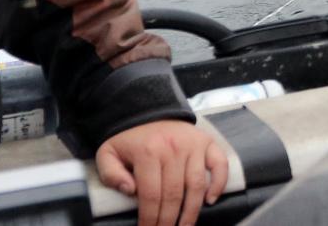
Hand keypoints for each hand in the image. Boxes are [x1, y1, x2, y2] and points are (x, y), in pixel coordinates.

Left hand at [96, 120, 227, 225]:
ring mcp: (193, 145)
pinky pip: (219, 165)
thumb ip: (111, 174)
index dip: (149, 218)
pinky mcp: (207, 143)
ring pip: (196, 185)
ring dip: (192, 211)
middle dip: (169, 220)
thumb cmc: (129, 139)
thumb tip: (130, 191)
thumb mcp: (108, 153)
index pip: (150, 195)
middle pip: (174, 195)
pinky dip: (219, 183)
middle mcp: (173, 148)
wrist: (148, 111)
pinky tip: (211, 201)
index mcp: (148, 152)